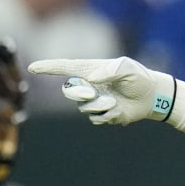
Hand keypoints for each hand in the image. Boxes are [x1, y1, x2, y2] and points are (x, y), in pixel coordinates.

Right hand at [27, 57, 176, 124]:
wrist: (151, 96)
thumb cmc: (139, 77)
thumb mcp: (128, 68)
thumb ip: (111, 70)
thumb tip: (93, 78)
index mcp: (91, 70)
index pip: (65, 68)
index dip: (48, 68)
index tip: (33, 67)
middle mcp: (89, 85)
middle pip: (69, 91)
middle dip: (79, 93)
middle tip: (92, 93)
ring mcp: (94, 100)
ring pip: (84, 107)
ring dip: (99, 105)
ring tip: (114, 101)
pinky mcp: (102, 114)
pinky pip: (96, 118)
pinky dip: (107, 115)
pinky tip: (118, 110)